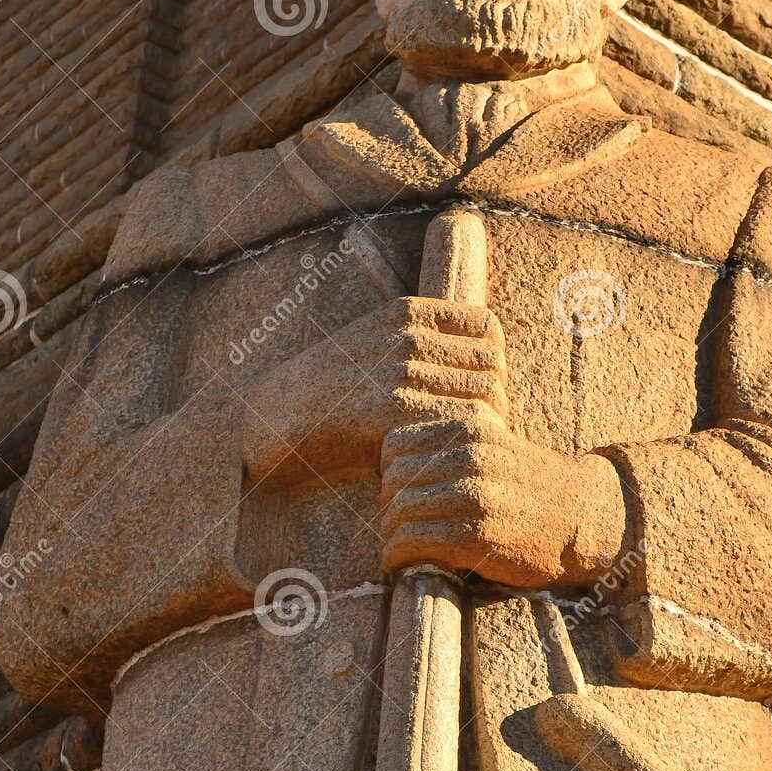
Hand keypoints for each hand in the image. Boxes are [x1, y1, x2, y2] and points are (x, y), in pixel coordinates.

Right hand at [240, 296, 506, 485]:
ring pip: (483, 399)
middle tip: (479, 428)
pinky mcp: (391, 413)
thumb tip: (485, 356)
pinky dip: (459, 444)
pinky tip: (443, 458)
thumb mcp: (375, 338)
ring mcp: (400, 373)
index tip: (478, 389)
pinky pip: (455, 425)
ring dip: (482, 427)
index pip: (488, 329)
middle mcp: (409, 337)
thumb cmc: (333, 384)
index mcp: (409, 313)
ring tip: (465, 446)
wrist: (277, 415)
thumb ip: (422, 338)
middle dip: (494, 399)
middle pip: (493, 366)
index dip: (492, 361)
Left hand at [379, 410, 628, 588]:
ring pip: (398, 512)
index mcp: (472, 427)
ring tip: (396, 549)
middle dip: (386, 507)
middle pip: (393, 480)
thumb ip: (452, 447)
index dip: (389, 473)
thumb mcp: (496, 446)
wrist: (586, 518)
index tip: (398, 495)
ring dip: (389, 536)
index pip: (395, 445)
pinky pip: (413, 542)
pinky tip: (399, 564)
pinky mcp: (478, 534)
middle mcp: (471, 455)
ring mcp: (476, 494)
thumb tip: (392, 468)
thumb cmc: (534, 487)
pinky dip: (396, 556)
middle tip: (394, 528)